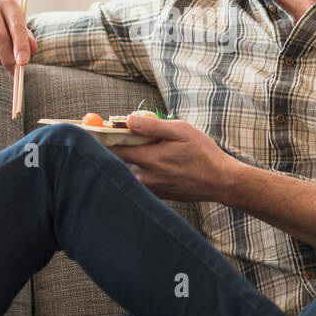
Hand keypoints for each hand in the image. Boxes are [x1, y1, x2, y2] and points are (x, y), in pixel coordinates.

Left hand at [110, 112, 239, 201]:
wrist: (220, 182)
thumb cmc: (204, 154)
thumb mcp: (182, 131)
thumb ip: (154, 126)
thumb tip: (130, 119)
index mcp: (151, 159)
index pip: (115, 149)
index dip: (103, 138)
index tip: (95, 130)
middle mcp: (146, 177)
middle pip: (117, 162)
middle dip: (112, 149)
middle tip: (112, 136)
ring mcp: (150, 189)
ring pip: (127, 173)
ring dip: (126, 161)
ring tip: (136, 149)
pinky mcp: (157, 195)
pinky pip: (138, 182)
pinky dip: (137, 171)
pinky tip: (150, 163)